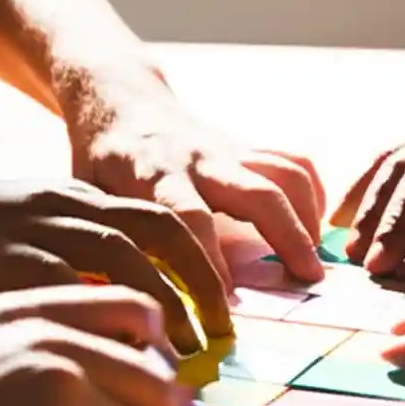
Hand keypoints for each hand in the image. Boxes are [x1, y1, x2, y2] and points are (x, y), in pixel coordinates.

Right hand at [0, 177, 229, 353]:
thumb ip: (60, 263)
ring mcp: (30, 228)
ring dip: (167, 309)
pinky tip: (119, 370)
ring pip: (125, 260)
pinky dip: (102, 330)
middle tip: (225, 338)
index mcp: (68, 199)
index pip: (157, 222)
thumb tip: (105, 310)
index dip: (197, 266)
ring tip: (188, 362)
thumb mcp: (14, 237)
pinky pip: (69, 292)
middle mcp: (60, 206)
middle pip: (158, 231)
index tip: (221, 315)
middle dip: (201, 284)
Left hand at [65, 72, 326, 286]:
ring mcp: (227, 149)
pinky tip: (314, 228)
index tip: (224, 306)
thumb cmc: (99, 162)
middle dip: (287, 237)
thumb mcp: (88, 197)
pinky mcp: (246, 147)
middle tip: (308, 280)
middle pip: (257, 193)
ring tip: (316, 262)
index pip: (189, 219)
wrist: (118, 100)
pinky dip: (313, 193)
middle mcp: (197, 159)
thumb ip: (110, 240)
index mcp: (151, 174)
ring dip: (308, 218)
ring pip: (284, 174)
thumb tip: (125, 300)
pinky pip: (292, 162)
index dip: (209, 264)